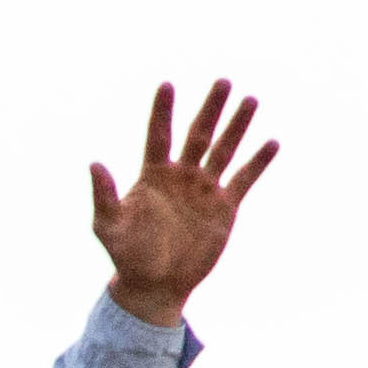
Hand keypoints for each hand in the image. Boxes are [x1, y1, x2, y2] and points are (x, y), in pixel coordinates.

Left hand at [92, 79, 274, 330]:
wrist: (155, 285)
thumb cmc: (128, 255)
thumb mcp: (109, 226)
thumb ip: (104, 196)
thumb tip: (94, 164)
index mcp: (154, 174)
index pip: (159, 134)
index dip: (163, 111)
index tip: (167, 85)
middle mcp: (182, 175)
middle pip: (199, 133)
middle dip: (211, 108)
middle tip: (223, 82)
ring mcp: (205, 189)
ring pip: (224, 150)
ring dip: (237, 126)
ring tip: (251, 100)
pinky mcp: (224, 208)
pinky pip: (244, 179)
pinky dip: (258, 162)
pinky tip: (272, 142)